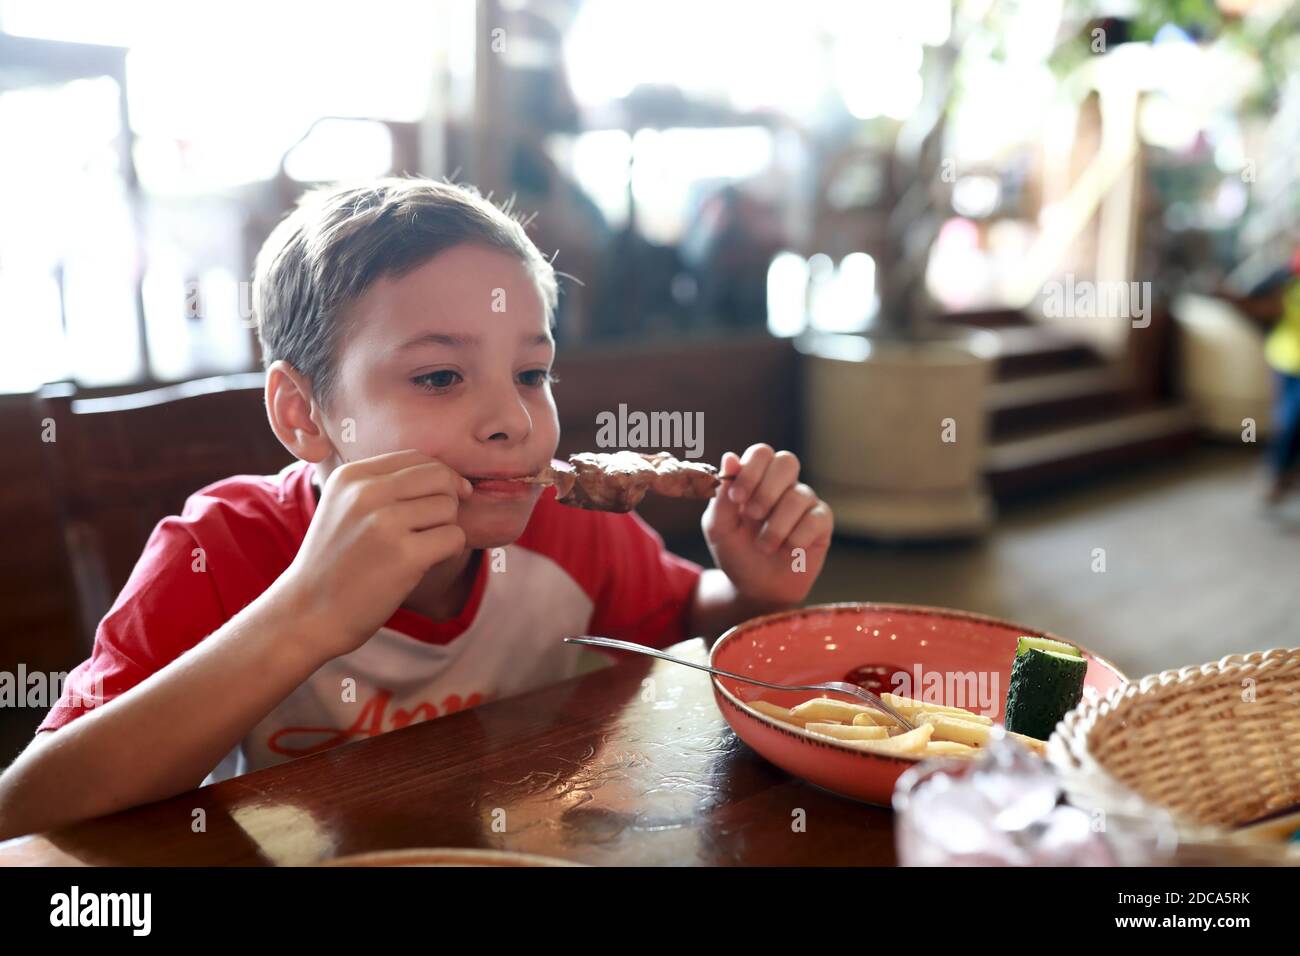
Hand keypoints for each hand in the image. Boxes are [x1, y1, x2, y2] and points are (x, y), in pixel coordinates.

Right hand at [278, 449, 471, 659]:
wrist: (308, 613)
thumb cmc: (335, 562)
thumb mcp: (344, 508)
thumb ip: (384, 485)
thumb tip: (448, 476)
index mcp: (351, 475)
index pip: (418, 458)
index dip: (440, 477)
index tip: (443, 497)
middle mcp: (366, 493)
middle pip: (440, 478)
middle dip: (448, 500)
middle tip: (435, 525)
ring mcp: (385, 523)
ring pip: (449, 507)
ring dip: (445, 528)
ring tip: (420, 547)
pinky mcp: (404, 555)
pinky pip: (454, 537)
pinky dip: (448, 551)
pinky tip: (425, 563)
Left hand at [701, 444, 832, 606]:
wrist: (756, 589)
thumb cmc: (736, 553)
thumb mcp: (719, 528)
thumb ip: (721, 496)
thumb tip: (729, 457)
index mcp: (756, 479)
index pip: (761, 453)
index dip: (751, 471)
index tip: (737, 498)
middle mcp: (783, 485)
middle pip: (787, 461)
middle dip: (766, 490)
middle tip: (752, 516)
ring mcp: (804, 502)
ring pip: (799, 495)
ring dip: (776, 526)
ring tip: (764, 546)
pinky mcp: (821, 523)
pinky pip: (816, 518)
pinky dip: (797, 537)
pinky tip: (788, 549)